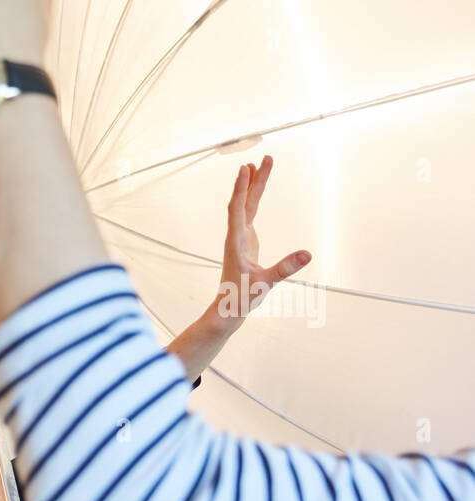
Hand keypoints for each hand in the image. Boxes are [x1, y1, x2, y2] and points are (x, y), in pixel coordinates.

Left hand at [215, 155, 310, 326]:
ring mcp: (241, 239)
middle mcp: (236, 237)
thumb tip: (307, 254)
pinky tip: (256, 191)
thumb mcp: (265, 284)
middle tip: (266, 157)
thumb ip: (285, 268)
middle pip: (244, 202)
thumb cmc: (241, 298)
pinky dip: (253, 200)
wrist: (229, 309)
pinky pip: (249, 214)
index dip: (242, 188)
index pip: (237, 209)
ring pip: (246, 207)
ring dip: (254, 186)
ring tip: (260, 164)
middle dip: (254, 179)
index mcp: (237, 243)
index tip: (246, 168)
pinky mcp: (246, 243)